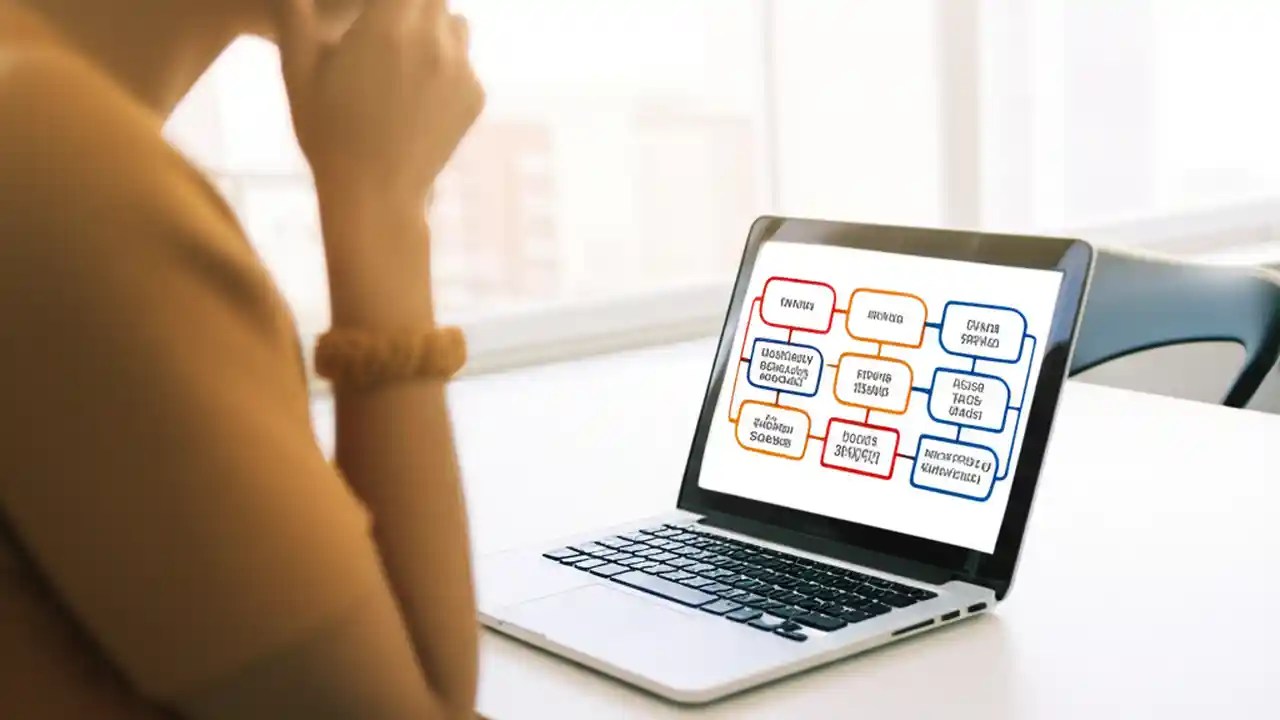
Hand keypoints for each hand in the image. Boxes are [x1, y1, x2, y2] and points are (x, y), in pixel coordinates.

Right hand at [276, 0, 483, 207]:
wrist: (376, 195)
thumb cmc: (328, 133)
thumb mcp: (299, 71)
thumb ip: (296, 16)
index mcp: (388, 26)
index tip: (372, 10)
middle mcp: (433, 41)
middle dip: (411, 4)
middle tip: (387, 25)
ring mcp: (461, 70)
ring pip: (457, 23)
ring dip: (435, 28)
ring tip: (405, 55)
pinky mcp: (475, 97)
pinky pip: (465, 62)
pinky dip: (447, 66)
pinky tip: (419, 94)